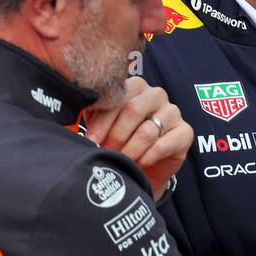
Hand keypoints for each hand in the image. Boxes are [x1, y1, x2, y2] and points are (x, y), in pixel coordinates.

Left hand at [84, 76, 191, 200]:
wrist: (142, 169)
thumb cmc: (119, 142)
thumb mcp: (102, 126)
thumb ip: (92, 115)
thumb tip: (70, 110)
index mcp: (134, 87)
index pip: (117, 97)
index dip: (102, 121)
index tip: (90, 140)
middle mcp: (156, 95)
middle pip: (133, 110)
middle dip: (116, 135)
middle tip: (106, 151)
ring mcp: (173, 112)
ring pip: (148, 129)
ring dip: (131, 149)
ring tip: (122, 160)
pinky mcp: (185, 132)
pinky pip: (165, 143)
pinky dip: (148, 156)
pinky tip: (139, 164)